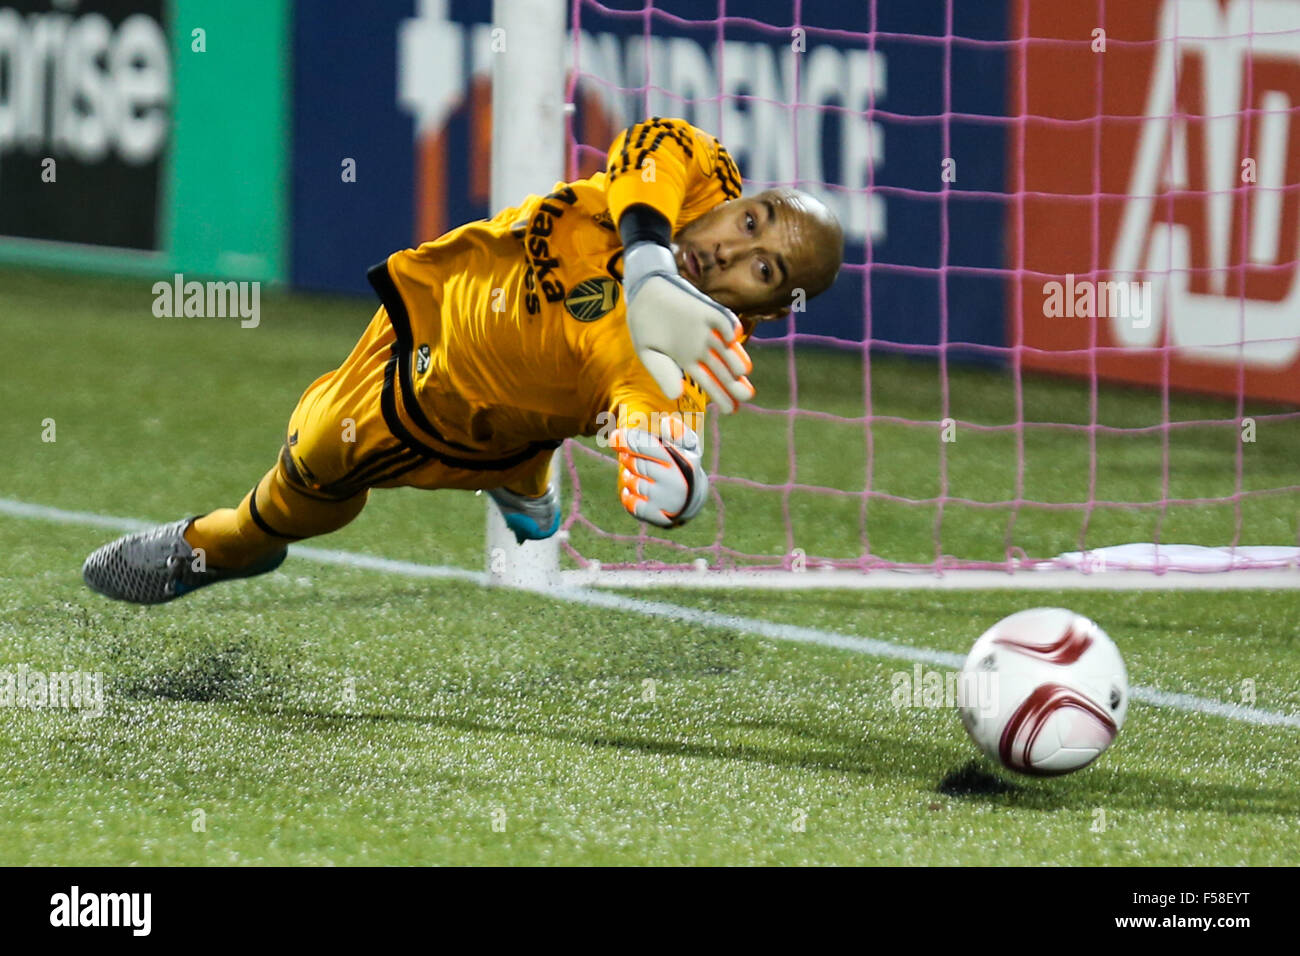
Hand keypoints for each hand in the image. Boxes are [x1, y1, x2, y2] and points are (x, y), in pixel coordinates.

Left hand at [612, 420, 707, 527]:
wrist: (692, 499)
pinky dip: (628, 496)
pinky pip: (633, 505)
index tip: (614, 438)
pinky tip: (632, 490)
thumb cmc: (683, 466)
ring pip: (634, 484)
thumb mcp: (689, 447)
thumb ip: (679, 432)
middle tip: (626, 457)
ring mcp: (666, 501)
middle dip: (628, 459)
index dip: (628, 440)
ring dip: (628, 477)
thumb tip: (667, 421)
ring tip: (633, 474)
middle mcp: (675, 481)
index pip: (649, 447)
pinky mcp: (658, 517)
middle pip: (638, 465)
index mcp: (681, 461)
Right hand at [622, 241, 754, 413]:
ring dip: (736, 358)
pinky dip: (729, 326)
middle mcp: (702, 348)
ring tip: (742, 371)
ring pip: (726, 347)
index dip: (721, 396)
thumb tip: (676, 396)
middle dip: (735, 383)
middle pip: (723, 369)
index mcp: (689, 362)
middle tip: (746, 395)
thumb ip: (662, 374)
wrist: (642, 293)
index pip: (709, 383)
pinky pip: (722, 318)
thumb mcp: (648, 354)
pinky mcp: (705, 310)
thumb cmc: (645, 325)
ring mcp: (705, 329)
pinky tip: (734, 336)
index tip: (732, 410)